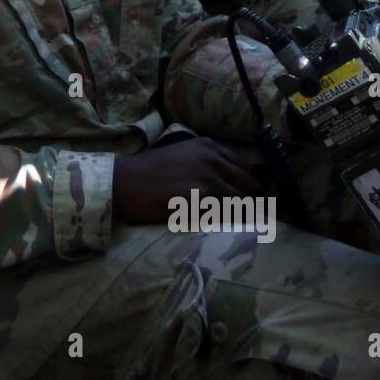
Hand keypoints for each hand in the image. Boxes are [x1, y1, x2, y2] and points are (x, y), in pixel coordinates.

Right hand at [113, 137, 263, 224]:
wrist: (123, 182)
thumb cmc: (147, 171)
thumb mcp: (182, 155)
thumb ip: (206, 162)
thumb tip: (229, 182)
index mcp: (209, 147)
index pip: (245, 167)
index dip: (251, 185)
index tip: (256, 200)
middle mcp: (212, 159)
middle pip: (250, 185)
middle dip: (254, 203)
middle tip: (256, 218)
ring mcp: (208, 179)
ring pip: (241, 203)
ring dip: (244, 217)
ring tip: (246, 230)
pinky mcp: (200, 199)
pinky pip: (225, 216)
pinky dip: (228, 225)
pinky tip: (228, 233)